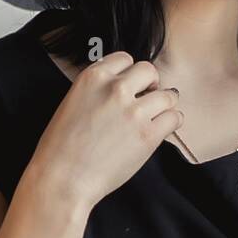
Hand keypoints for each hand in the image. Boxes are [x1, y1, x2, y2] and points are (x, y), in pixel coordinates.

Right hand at [27, 51, 181, 208]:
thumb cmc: (61, 147)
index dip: (129, 74)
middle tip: (145, 99)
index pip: (125, 59)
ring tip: (153, 117)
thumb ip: (98, 89)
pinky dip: (171, 123)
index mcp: (93, 77)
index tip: (130, 86)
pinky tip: (160, 130)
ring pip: (168, 95)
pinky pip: (175, 118)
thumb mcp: (73, 102)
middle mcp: (115, 89)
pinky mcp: (148, 135)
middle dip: (150, 84)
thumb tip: (125, 86)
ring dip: (163, 105)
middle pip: (149, 71)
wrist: (63, 179)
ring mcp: (134, 111)